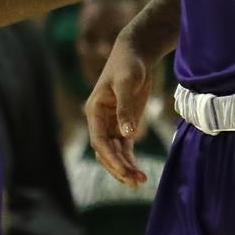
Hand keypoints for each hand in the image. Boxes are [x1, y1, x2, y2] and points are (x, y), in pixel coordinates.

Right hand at [84, 29, 152, 188]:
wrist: (135, 53)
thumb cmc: (128, 65)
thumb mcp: (126, 83)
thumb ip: (125, 109)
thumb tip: (127, 135)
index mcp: (94, 111)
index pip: (99, 141)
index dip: (110, 158)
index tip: (125, 170)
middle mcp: (100, 121)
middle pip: (105, 152)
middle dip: (118, 167)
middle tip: (136, 181)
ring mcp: (112, 124)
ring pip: (114, 153)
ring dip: (125, 167)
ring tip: (140, 181)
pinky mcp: (124, 124)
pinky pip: (124, 148)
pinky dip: (130, 160)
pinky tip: (139, 173)